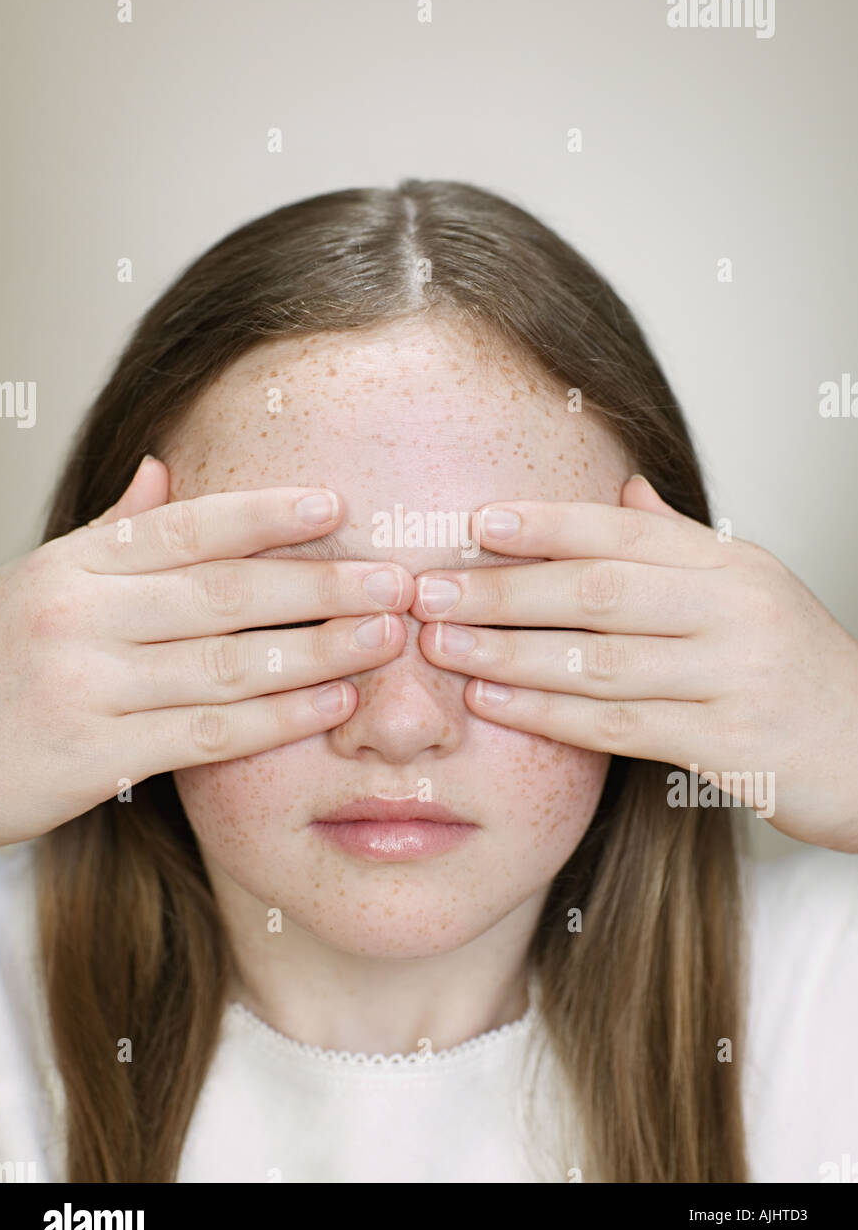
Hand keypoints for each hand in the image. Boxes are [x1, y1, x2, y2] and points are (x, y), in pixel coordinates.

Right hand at [0, 457, 412, 846]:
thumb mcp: (41, 583)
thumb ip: (112, 534)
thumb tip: (162, 467)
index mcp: (75, 566)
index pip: (185, 528)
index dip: (263, 515)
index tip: (333, 507)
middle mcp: (82, 617)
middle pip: (224, 594)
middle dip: (318, 585)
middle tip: (392, 580)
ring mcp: (88, 687)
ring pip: (227, 664)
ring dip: (316, 651)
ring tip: (382, 637)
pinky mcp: (96, 757)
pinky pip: (206, 734)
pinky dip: (277, 718)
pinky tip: (332, 703)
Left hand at [410, 475, 857, 851]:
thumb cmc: (798, 666)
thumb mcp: (751, 588)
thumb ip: (679, 542)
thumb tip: (621, 484)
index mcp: (732, 564)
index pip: (626, 531)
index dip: (548, 525)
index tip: (478, 523)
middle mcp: (734, 611)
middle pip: (599, 591)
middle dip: (505, 591)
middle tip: (431, 591)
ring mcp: (734, 678)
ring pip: (600, 661)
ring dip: (511, 653)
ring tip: (444, 646)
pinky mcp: (729, 745)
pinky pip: (621, 726)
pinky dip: (550, 714)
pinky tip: (496, 702)